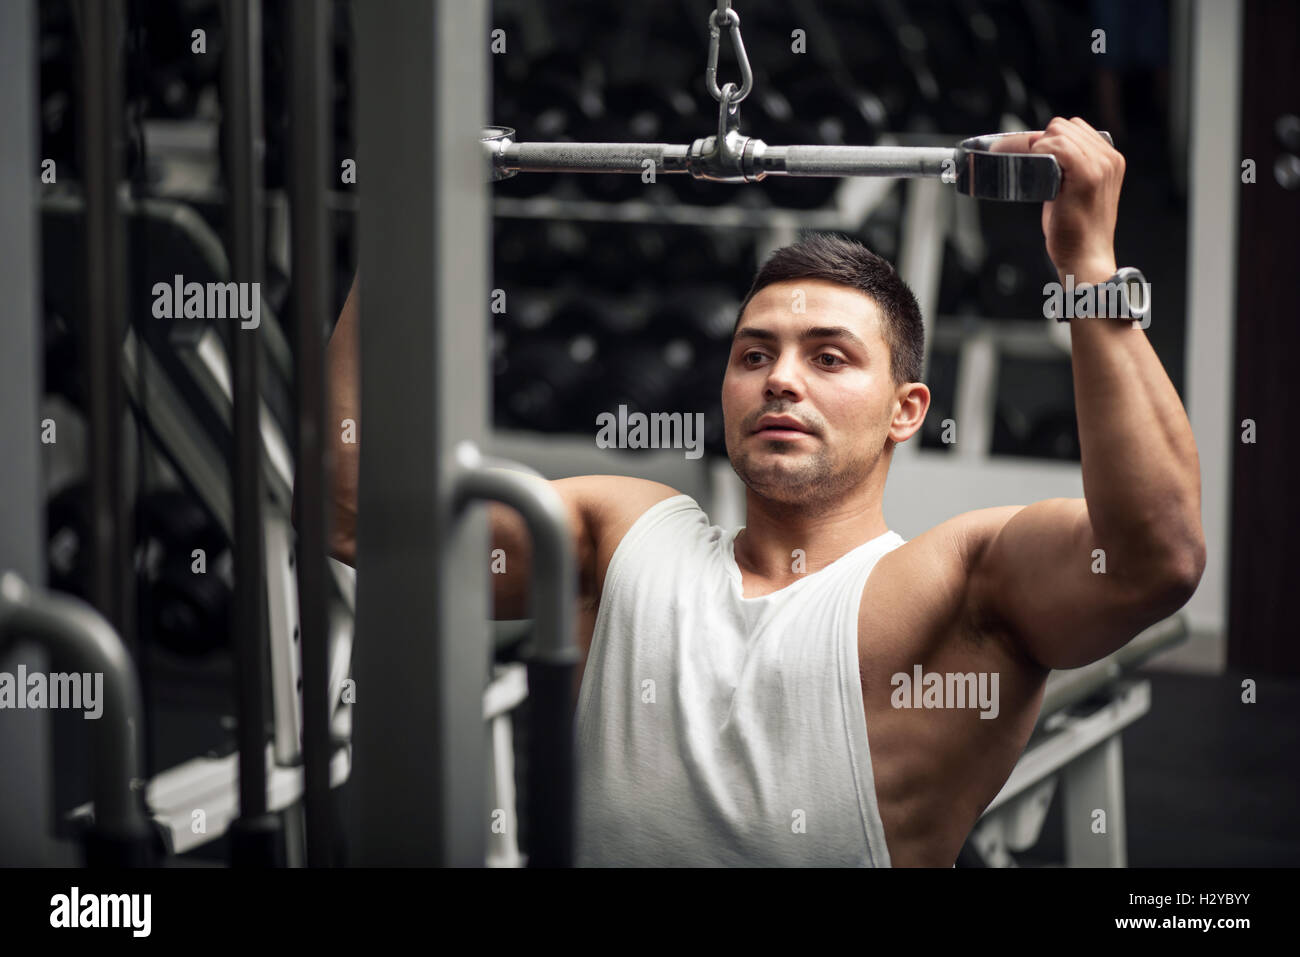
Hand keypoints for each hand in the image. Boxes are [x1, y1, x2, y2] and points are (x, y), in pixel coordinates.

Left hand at [1025, 117, 1123, 280]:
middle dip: (1042, 140)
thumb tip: (1042, 153)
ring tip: (1032, 170)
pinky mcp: (1087, 176)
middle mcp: (1110, 158)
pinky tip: (1034, 166)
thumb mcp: (1076, 193)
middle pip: (1065, 126)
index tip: (1035, 158)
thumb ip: (1069, 171)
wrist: (1086, 257)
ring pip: (1059, 132)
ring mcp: (1101, 165)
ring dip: (1039, 146)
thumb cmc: (1077, 231)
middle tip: (1030, 165)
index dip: (1051, 139)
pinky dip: (1040, 151)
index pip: (1075, 128)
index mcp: (1111, 160)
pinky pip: (1057, 146)